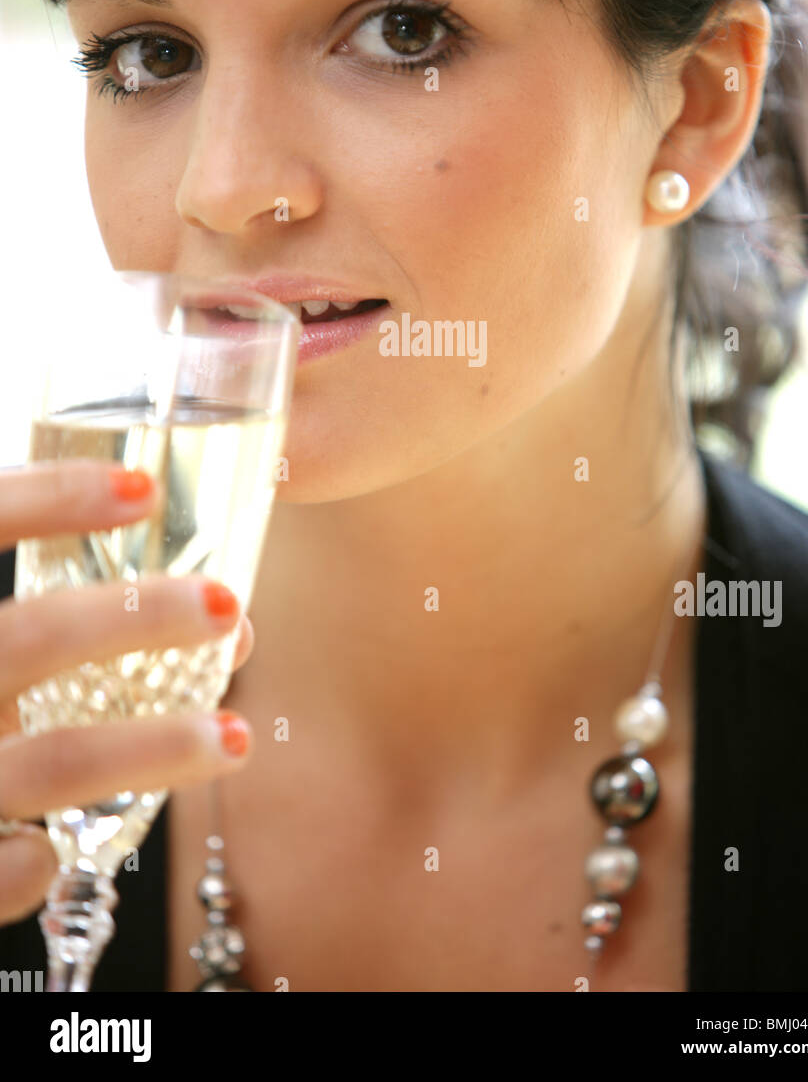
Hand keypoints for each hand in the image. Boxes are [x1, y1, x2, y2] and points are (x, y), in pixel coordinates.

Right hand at [0, 459, 254, 926]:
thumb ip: (22, 604)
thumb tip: (201, 601)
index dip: (52, 500)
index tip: (143, 490)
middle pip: (31, 640)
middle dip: (138, 618)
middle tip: (229, 604)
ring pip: (52, 763)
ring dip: (153, 749)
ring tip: (235, 737)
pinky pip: (9, 867)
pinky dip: (43, 856)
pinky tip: (55, 843)